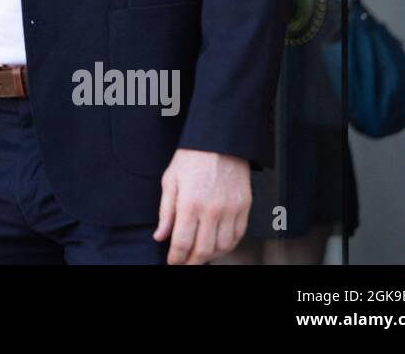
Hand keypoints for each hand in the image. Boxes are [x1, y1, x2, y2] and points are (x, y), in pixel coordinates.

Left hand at [153, 149, 251, 263]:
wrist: (219, 141)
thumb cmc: (192, 158)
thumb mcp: (170, 180)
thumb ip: (165, 211)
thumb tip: (160, 236)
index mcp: (189, 203)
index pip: (182, 242)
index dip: (176, 258)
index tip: (172, 262)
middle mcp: (212, 210)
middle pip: (203, 250)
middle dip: (192, 262)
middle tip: (185, 263)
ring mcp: (231, 210)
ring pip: (222, 246)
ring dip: (210, 256)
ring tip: (200, 255)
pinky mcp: (244, 207)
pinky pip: (238, 235)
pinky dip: (228, 246)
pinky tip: (218, 245)